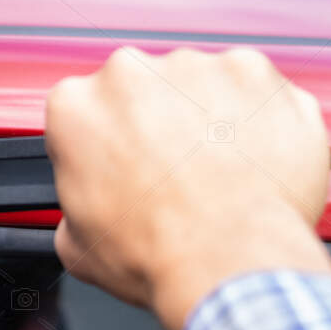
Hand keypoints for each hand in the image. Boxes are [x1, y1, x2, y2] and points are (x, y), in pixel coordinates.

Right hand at [44, 46, 330, 329]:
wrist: (229, 262)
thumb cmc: (154, 254)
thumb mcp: (76, 245)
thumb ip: (75, 206)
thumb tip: (86, 212)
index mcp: (74, 106)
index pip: (83, 115)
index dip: (102, 149)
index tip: (120, 172)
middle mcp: (129, 72)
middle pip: (139, 90)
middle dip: (153, 125)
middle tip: (172, 175)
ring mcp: (194, 67)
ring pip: (197, 85)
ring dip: (204, 118)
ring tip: (218, 173)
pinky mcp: (254, 71)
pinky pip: (252, 89)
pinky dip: (256, 117)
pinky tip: (253, 160)